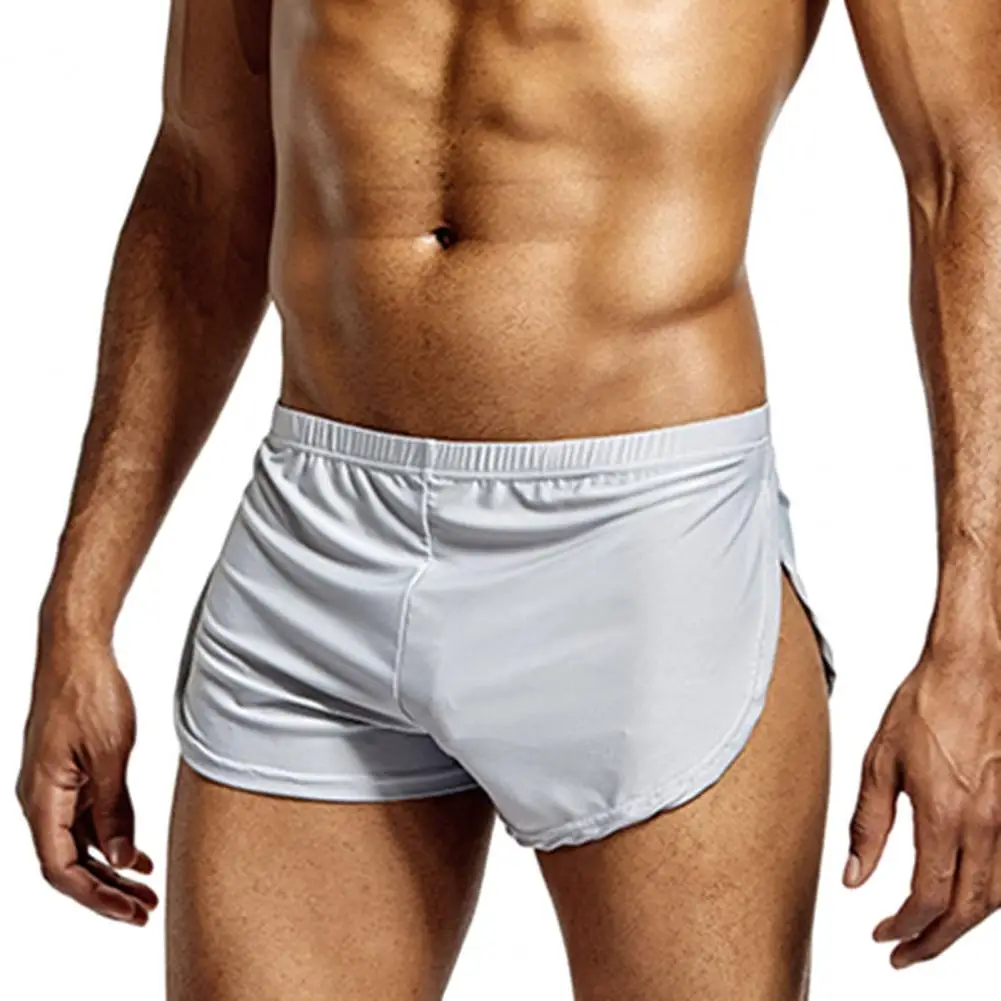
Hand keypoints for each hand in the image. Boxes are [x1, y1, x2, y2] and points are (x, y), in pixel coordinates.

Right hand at [16, 629, 157, 924]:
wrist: (76, 651)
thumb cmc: (88, 693)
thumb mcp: (109, 754)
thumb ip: (113, 809)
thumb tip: (119, 858)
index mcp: (41, 797)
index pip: (60, 868)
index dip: (94, 896)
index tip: (129, 911)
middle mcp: (40, 799)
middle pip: (68, 863)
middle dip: (105, 891)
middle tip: (145, 910)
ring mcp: (53, 787)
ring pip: (77, 844)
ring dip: (109, 868)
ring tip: (145, 889)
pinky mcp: (68, 774)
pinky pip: (83, 819)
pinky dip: (109, 839)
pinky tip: (136, 852)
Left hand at [844, 639, 1000, 967]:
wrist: (973, 668)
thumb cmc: (925, 705)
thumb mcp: (880, 761)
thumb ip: (869, 824)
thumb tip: (854, 877)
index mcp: (945, 815)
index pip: (927, 897)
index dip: (904, 927)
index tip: (882, 936)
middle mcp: (986, 825)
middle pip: (967, 911)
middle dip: (934, 942)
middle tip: (903, 954)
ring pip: (996, 898)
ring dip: (963, 926)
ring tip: (930, 936)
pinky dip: (989, 899)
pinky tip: (967, 899)